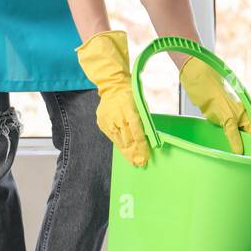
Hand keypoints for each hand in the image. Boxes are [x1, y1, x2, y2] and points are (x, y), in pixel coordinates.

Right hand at [74, 30, 149, 167]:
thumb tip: (149, 139)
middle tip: (141, 164)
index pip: (137, 132)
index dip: (141, 147)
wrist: (112, 86)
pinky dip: (119, 144)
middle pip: (127, 140)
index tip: (146, 157)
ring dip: (126, 153)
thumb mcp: (140, 105)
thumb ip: (143, 122)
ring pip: (119, 141)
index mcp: (129, 110)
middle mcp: (117, 116)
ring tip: (133, 162)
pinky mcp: (102, 123)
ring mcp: (108, 120)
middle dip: (135, 153)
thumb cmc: (130, 95)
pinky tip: (124, 151)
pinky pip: (112, 137)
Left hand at [179, 56, 250, 154]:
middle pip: (244, 138)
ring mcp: (227, 117)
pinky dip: (221, 140)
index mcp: (246, 115)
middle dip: (241, 149)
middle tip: (238, 163)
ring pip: (232, 136)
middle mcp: (239, 116)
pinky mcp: (216, 118)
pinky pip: (221, 133)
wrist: (195, 76)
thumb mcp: (225, 117)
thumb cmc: (212, 91)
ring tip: (229, 159)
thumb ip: (233, 135)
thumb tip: (239, 152)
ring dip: (230, 145)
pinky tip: (218, 149)